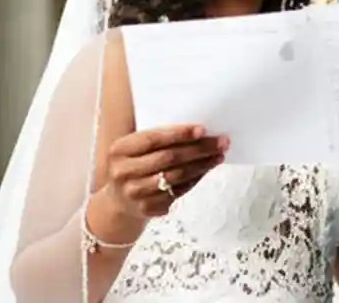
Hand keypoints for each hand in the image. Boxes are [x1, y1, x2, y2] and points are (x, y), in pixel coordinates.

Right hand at [100, 124, 227, 221]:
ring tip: (218, 155)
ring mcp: (136, 194)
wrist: (118, 201)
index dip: (179, 134)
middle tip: (220, 141)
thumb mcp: (132, 148)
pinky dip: (195, 179)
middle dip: (198, 149)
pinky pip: (179, 191)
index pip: (153, 139)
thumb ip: (156, 138)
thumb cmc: (131, 165)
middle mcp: (124, 173)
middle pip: (169, 158)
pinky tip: (206, 170)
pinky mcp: (149, 208)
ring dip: (202, 165)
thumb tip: (196, 131)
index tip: (202, 129)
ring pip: (177, 176)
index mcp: (118, 151)